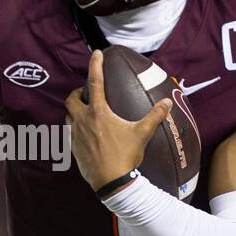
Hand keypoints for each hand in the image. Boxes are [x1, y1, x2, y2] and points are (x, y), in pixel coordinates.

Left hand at [64, 49, 172, 189]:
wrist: (111, 182)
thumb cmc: (125, 156)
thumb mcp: (141, 134)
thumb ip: (154, 116)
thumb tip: (167, 102)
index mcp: (98, 113)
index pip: (95, 82)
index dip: (95, 65)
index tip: (97, 53)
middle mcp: (83, 121)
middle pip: (71, 99)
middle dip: (76, 93)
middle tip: (86, 94)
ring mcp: (75, 135)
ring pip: (68, 117)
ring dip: (74, 112)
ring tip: (86, 114)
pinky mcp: (72, 148)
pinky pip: (70, 133)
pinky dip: (76, 129)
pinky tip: (87, 135)